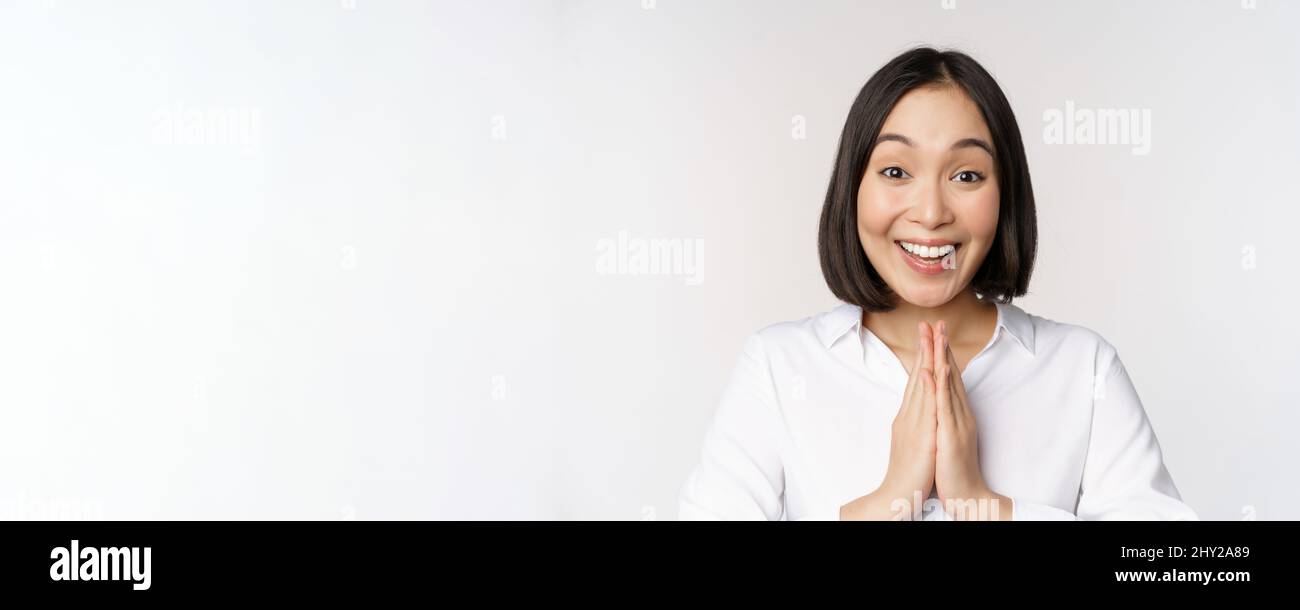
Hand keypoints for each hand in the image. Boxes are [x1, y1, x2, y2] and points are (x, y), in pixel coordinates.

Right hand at [841, 322, 937, 519]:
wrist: (898, 495)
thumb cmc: (908, 472)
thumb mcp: (912, 441)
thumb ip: (915, 422)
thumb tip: (918, 410)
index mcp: (909, 416)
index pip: (917, 380)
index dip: (923, 357)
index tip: (928, 336)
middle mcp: (909, 415)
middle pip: (918, 376)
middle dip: (924, 348)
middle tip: (928, 323)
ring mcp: (914, 423)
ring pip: (922, 385)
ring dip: (927, 358)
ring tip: (932, 335)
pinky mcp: (922, 435)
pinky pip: (927, 406)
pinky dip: (929, 386)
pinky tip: (931, 370)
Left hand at [932, 320, 1010, 520]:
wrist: (966, 495)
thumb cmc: (953, 468)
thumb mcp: (947, 436)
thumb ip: (944, 417)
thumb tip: (938, 401)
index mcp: (956, 413)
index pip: (948, 378)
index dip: (942, 354)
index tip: (935, 333)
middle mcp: (959, 414)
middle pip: (950, 375)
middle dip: (943, 347)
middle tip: (937, 322)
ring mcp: (956, 423)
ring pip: (949, 385)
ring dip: (941, 359)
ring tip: (936, 336)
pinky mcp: (951, 435)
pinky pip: (943, 408)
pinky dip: (938, 388)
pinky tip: (932, 371)